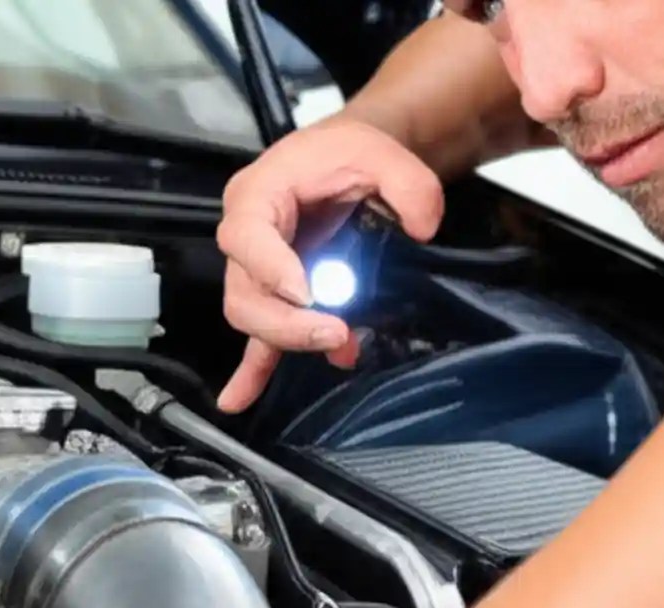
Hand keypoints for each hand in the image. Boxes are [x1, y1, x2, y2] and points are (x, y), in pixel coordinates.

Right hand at [216, 117, 444, 412]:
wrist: (345, 163)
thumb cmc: (346, 154)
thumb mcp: (380, 151)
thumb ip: (408, 182)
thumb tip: (423, 227)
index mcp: (258, 195)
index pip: (247, 237)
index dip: (271, 269)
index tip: (307, 292)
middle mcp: (248, 237)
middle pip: (246, 293)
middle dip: (288, 322)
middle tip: (336, 330)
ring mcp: (258, 272)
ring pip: (254, 319)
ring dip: (292, 341)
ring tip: (341, 345)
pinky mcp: (278, 298)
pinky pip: (258, 338)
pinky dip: (252, 371)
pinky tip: (240, 399)